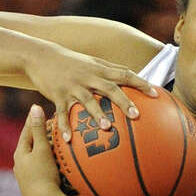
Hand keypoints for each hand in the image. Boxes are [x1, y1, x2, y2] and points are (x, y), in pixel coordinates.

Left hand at [12, 104, 61, 195]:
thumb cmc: (43, 175)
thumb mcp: (42, 150)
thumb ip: (39, 129)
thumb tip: (35, 107)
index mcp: (20, 154)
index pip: (26, 132)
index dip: (33, 120)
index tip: (39, 110)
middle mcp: (20, 166)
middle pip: (29, 146)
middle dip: (38, 137)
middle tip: (46, 126)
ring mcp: (26, 179)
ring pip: (35, 161)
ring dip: (43, 153)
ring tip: (52, 147)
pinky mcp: (34, 189)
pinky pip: (41, 172)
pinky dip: (48, 166)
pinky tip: (56, 169)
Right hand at [27, 43, 157, 139]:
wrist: (40, 56)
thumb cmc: (70, 63)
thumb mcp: (91, 63)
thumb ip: (109, 71)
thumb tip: (131, 79)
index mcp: (99, 69)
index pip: (125, 74)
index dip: (141, 83)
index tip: (156, 95)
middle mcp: (89, 76)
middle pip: (111, 88)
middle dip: (125, 102)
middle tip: (137, 116)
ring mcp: (73, 86)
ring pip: (88, 101)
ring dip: (98, 114)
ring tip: (107, 128)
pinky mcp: (58, 94)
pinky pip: (62, 113)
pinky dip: (65, 126)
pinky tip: (69, 140)